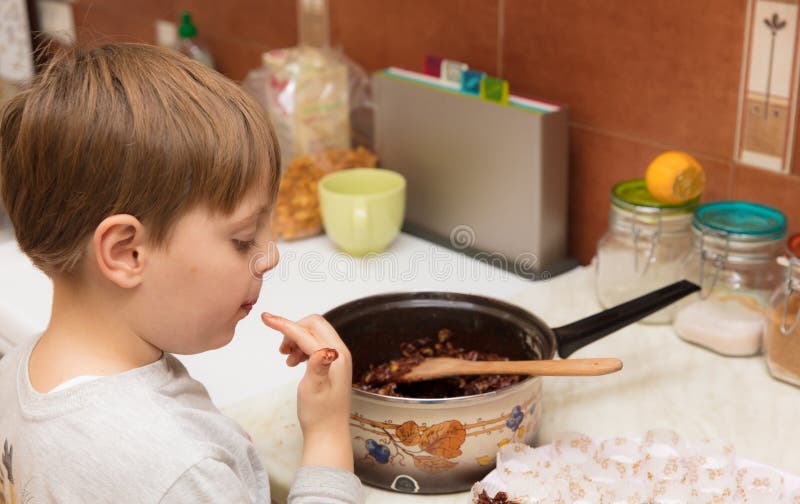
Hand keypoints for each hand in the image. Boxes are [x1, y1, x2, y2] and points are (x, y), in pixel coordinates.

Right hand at [261, 312, 353, 470]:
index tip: (266, 318)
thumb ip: (317, 366)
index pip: (307, 331)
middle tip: (281, 349)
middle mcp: (339, 352)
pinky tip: (293, 361)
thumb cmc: (319, 414)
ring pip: (313, 334)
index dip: (285, 324)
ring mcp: (337, 358)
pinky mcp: (331, 364)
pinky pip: (315, 344)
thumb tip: (326, 350)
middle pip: (313, 325)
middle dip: (293, 331)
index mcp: (336, 356)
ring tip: (286, 357)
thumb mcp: (314, 390)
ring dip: (296, 340)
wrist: (327, 432)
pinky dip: (301, 347)